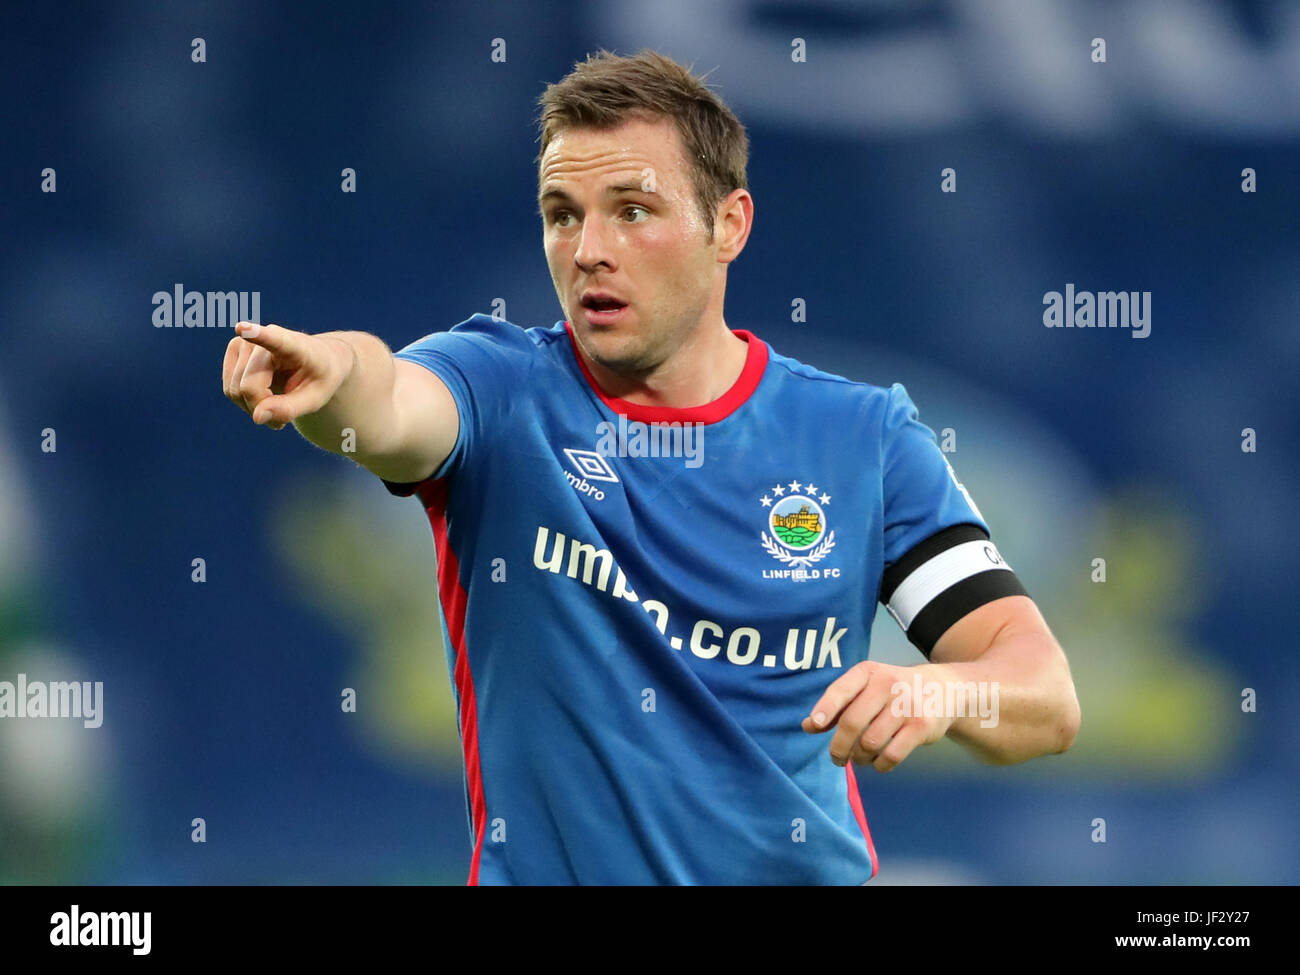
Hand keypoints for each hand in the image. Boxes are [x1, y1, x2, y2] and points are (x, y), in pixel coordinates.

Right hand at [222, 322, 351, 430]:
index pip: (274, 340)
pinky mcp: (235, 349)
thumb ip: (289, 409)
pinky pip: (230, 390)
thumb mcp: (315, 399)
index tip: (242, 329)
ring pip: (234, 391)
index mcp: (294, 345)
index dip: (256, 335)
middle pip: (249, 387)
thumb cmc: (319, 378)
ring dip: (254, 408)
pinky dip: (245, 402)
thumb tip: (257, 417)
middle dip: (263, 408)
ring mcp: (246, 341)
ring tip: (277, 406)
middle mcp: (266, 336)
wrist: (317, 361)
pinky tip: (264, 399)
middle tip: (284, 419)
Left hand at [802, 661, 955, 771]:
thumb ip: (838, 705)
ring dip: (859, 758)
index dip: (825, 709)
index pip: (841, 690)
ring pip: (870, 743)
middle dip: (839, 747)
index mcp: (868, 672)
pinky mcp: (922, 726)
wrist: (943, 688)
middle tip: (837, 758)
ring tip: (860, 758)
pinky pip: (891, 755)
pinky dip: (880, 765)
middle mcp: (887, 685)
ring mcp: (907, 705)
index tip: (814, 726)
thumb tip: (807, 726)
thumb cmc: (892, 691)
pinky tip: (878, 762)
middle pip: (852, 723)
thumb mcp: (866, 687)